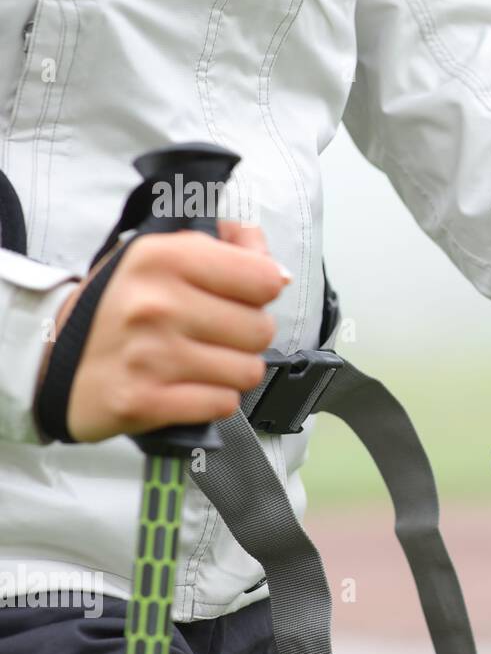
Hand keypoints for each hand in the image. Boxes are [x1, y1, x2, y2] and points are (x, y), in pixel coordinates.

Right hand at [48, 222, 287, 441]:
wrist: (50, 359)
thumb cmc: (120, 307)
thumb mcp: (160, 257)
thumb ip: (225, 249)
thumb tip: (276, 268)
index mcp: (162, 258)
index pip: (264, 279)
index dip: (261, 292)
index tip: (240, 297)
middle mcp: (156, 304)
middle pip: (262, 330)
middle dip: (246, 336)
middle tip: (212, 335)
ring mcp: (151, 356)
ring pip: (249, 371)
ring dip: (232, 371)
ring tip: (198, 362)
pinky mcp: (145, 401)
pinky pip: (223, 404)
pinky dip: (213, 400)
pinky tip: (187, 386)